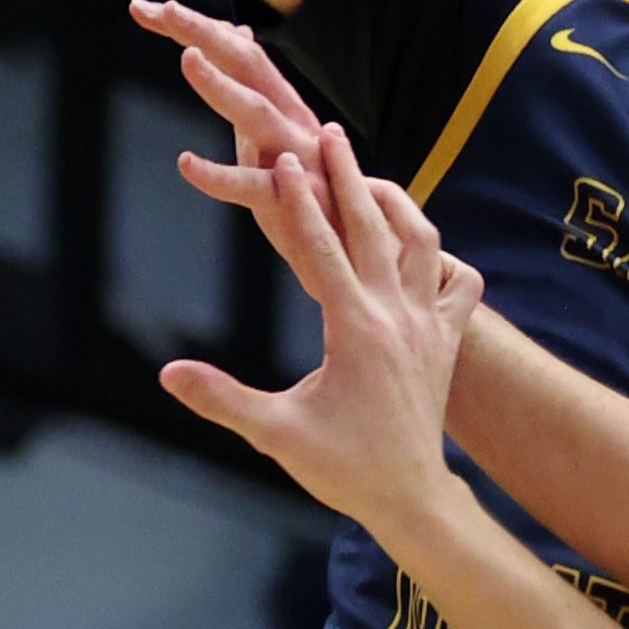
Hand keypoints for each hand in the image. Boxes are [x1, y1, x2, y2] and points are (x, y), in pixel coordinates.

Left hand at [142, 0, 327, 227]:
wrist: (356, 239)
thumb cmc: (311, 183)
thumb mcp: (277, 126)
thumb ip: (250, 85)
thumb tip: (238, 32)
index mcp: (283, 102)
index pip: (237, 50)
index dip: (195, 27)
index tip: (145, 9)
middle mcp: (292, 119)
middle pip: (249, 65)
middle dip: (208, 34)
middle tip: (168, 10)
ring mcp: (296, 156)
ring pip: (257, 112)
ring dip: (222, 85)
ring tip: (188, 59)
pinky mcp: (294, 199)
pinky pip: (252, 185)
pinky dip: (218, 176)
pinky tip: (186, 163)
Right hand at [160, 130, 481, 527]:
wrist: (409, 498)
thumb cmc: (342, 469)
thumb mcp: (275, 434)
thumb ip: (221, 398)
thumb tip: (167, 373)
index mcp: (354, 328)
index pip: (321, 247)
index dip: (300, 200)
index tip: (285, 156)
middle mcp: (396, 316)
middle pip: (373, 226)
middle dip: (348, 174)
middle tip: (327, 131)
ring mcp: (428, 326)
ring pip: (423, 242)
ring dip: (397, 203)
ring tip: (370, 175)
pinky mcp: (447, 342)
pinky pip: (461, 285)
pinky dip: (445, 258)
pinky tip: (422, 250)